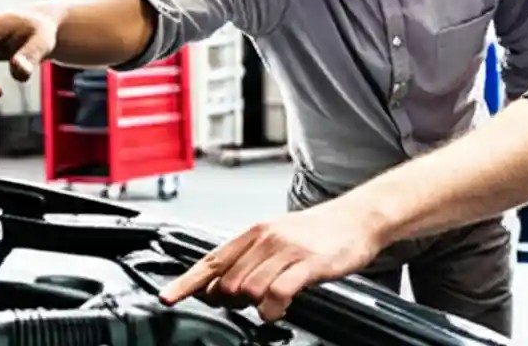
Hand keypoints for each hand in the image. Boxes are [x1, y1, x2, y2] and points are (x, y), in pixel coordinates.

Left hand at [158, 200, 384, 321]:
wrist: (359, 218)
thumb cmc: (319, 231)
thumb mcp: (278, 238)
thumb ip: (250, 259)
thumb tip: (224, 287)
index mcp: (255, 232)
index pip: (212, 260)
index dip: (187, 282)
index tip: (168, 297)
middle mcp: (266, 239)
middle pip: (228, 282)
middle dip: (232, 301)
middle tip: (249, 303)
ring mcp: (287, 251)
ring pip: (249, 289)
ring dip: (256, 306)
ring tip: (272, 304)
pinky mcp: (308, 263)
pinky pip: (277, 293)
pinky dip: (274, 309)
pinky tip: (281, 309)